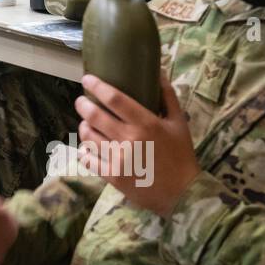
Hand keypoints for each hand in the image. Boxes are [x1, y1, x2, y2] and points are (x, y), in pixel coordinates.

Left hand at [74, 73, 199, 217]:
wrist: (183, 194)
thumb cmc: (181, 155)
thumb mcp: (179, 122)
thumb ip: (167, 96)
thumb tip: (157, 71)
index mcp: (146, 123)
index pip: (114, 99)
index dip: (97, 86)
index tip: (87, 79)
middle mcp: (130, 139)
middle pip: (95, 116)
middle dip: (82, 105)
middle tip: (81, 102)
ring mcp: (119, 159)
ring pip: (89, 136)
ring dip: (83, 126)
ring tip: (86, 123)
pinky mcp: (113, 176)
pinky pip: (88, 159)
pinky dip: (85, 151)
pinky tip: (88, 147)